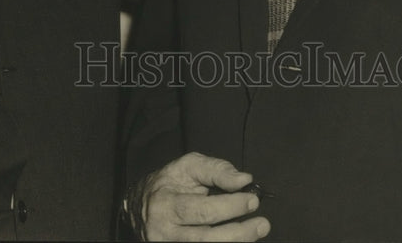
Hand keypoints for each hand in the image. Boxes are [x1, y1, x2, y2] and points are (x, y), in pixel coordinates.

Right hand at [128, 152, 270, 240]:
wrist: (140, 206)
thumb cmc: (169, 182)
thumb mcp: (188, 166)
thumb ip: (216, 169)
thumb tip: (244, 179)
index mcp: (166, 203)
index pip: (202, 209)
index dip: (230, 206)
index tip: (253, 200)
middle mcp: (165, 231)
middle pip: (206, 238)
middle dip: (239, 232)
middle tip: (262, 224)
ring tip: (256, 232)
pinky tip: (240, 242)